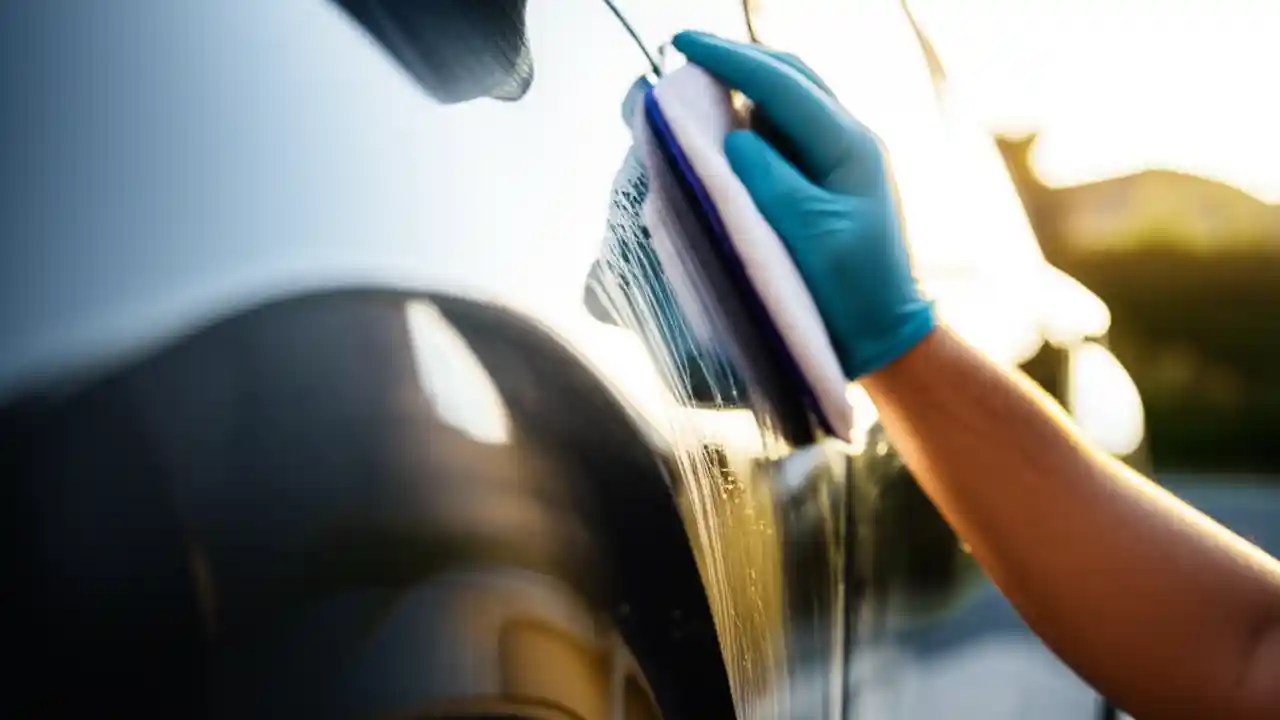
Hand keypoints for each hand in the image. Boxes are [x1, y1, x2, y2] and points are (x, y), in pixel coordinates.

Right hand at [673, 31, 933, 378]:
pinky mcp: (822, 181)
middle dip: (736, 58)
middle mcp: (846, 140)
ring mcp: (836, 159)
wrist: (881, 335)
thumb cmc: (849, 290)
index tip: (680, 41)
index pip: (782, 83)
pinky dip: (748, 121)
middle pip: (789, 76)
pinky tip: (720, 127)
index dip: (729, 58)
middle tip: (682, 51)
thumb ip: (768, 177)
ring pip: (784, 101)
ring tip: (694, 84)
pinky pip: (781, 135)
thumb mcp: (807, 232)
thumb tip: (734, 136)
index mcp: (848, 146)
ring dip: (741, 86)